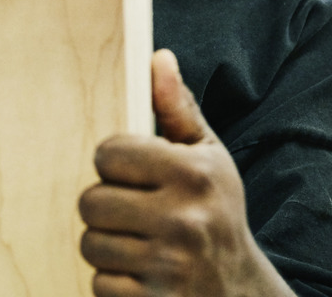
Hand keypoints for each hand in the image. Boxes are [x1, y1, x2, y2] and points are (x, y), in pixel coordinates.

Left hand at [78, 49, 294, 296]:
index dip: (113, 163)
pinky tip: (140, 272)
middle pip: (91, 202)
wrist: (240, 290)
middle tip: (131, 210)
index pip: (108, 154)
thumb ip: (177, 109)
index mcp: (193, 174)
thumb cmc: (217, 211)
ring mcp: (169, 265)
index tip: (131, 173)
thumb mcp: (208, 157)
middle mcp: (183, 219)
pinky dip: (113, 280)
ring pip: (90, 244)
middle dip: (105, 206)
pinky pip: (99, 283)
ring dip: (106, 244)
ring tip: (136, 241)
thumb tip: (157, 57)